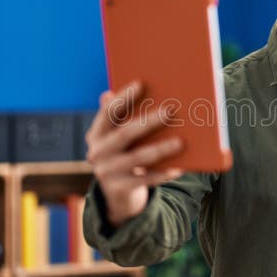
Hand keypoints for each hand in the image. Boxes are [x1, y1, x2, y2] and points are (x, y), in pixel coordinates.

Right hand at [85, 81, 185, 227]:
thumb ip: (123, 116)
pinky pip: (146, 179)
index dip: (123, 97)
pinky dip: (163, 173)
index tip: (141, 83)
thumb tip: (136, 87)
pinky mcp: (119, 189)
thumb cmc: (124, 153)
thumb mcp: (118, 136)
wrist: (117, 193)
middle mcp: (97, 152)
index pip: (108, 112)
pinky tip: (179, 167)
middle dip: (148, 121)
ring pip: (138, 158)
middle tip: (170, 111)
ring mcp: (106, 172)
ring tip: (180, 142)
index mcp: (96, 134)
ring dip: (161, 149)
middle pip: (125, 133)